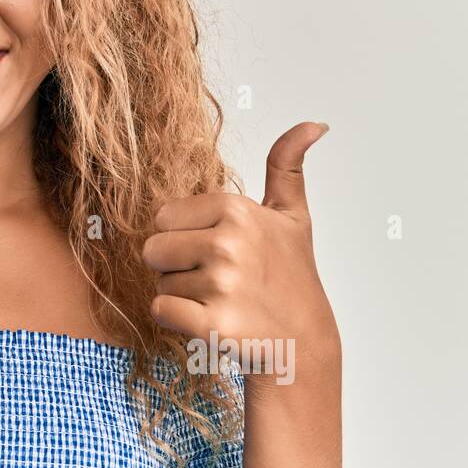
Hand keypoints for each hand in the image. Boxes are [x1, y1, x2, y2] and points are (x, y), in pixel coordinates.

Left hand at [142, 121, 340, 386]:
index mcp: (237, 210)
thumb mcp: (292, 216)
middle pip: (153, 249)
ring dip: (182, 296)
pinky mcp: (213, 324)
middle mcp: (229, 242)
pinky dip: (176, 321)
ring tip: (222, 301)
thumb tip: (314, 123)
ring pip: (158, 282)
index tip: (221, 252)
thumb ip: (287, 165)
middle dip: (175, 267)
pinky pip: (159, 310)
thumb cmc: (291, 277)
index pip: (163, 218)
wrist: (304, 344)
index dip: (184, 238)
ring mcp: (221, 284)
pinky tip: (210, 321)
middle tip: (217, 280)